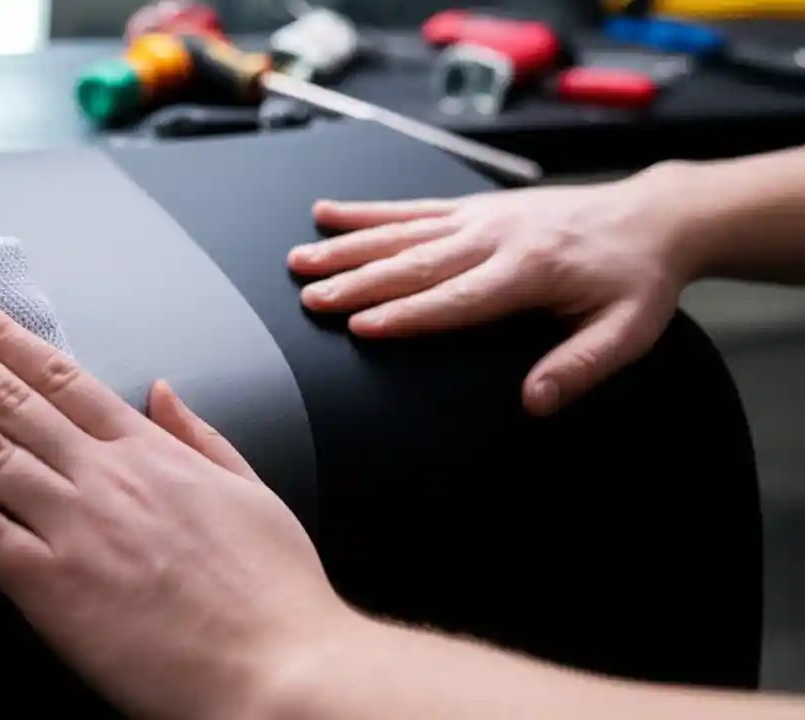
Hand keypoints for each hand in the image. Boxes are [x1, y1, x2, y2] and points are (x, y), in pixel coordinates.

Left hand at [0, 288, 351, 718]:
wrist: (280, 672)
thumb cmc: (273, 592)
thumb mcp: (251, 491)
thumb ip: (199, 435)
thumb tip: (161, 390)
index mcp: (150, 453)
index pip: (60, 377)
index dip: (1, 335)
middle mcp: (102, 478)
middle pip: (7, 396)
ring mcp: (73, 529)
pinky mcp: (50, 589)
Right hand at [289, 167, 695, 415]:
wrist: (651, 217)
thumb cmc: (636, 281)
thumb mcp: (626, 333)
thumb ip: (578, 368)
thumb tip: (533, 403)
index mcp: (530, 271)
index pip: (456, 298)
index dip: (407, 314)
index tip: (360, 326)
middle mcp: (495, 238)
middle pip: (414, 263)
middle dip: (357, 282)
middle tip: (310, 297)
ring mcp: (479, 218)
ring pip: (401, 233)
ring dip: (347, 248)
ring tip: (301, 260)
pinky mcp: (472, 207)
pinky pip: (411, 208)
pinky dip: (366, 211)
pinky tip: (327, 213)